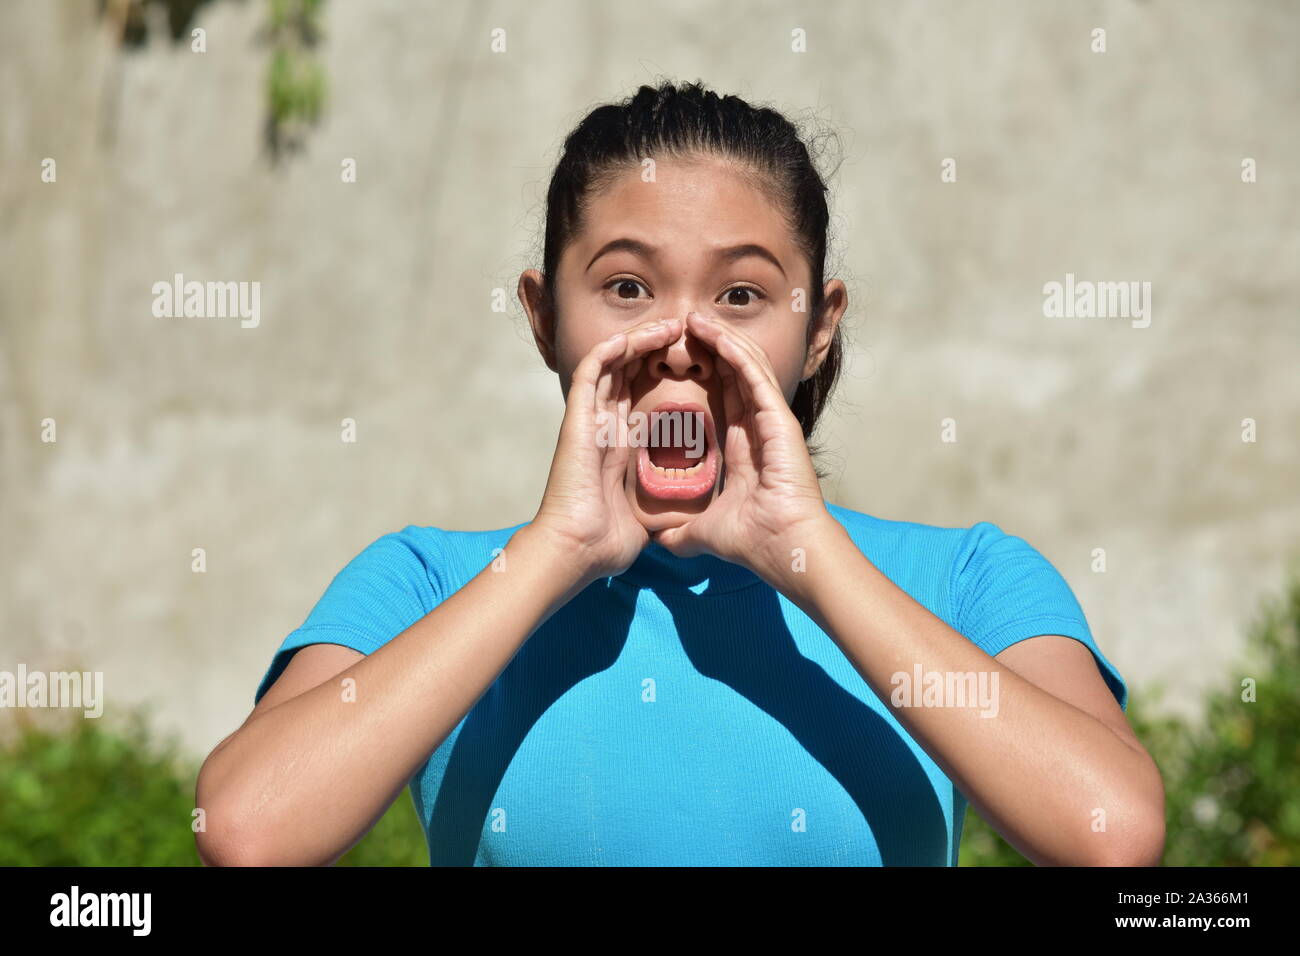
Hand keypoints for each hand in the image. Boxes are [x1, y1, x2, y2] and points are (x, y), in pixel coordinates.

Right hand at [531, 317, 684, 582]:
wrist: (577, 550)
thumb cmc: (606, 542)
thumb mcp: (644, 515)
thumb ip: (657, 506)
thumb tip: (680, 523)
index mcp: (617, 444)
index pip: (638, 394)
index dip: (660, 372)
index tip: (692, 359)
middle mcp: (602, 426)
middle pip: (626, 371)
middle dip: (654, 347)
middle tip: (685, 330)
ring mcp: (588, 420)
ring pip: (611, 363)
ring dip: (639, 340)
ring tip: (669, 325)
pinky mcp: (577, 418)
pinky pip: (591, 371)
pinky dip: (611, 350)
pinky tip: (635, 336)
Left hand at [649, 312, 833, 584]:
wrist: (780, 547)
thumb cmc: (751, 541)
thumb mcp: (703, 531)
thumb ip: (682, 530)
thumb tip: (660, 540)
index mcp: (745, 447)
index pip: (723, 398)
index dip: (705, 375)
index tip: (679, 358)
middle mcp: (759, 428)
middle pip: (733, 374)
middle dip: (710, 348)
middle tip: (683, 326)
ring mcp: (771, 419)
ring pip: (745, 366)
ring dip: (720, 340)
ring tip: (693, 319)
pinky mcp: (778, 417)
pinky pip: (753, 374)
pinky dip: (733, 350)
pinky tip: (712, 333)